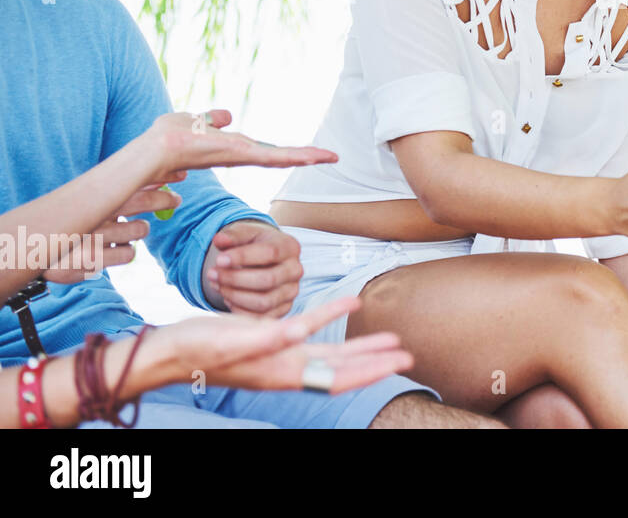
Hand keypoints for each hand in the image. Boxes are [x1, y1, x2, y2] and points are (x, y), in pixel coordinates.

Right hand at [44, 186, 181, 283]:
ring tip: (118, 232)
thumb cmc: (76, 224)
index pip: (134, 180)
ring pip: (140, 230)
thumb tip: (159, 176)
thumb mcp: (95, 203)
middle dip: (164, 198)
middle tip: (176, 198)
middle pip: (143, 200)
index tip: (182, 173)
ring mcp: (94, 237)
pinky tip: (109, 250)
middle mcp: (95, 213)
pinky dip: (124, 252)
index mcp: (95, 197)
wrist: (37, 252)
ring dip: (137, 230)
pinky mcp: (94, 261)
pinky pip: (129, 254)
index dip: (162, 176)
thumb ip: (123, 190)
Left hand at [139, 109, 336, 185]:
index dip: (283, 153)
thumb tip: (228, 116)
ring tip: (329, 156)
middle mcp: (239, 155)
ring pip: (280, 157)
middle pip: (277, 157)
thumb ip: (211, 119)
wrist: (155, 149)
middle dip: (303, 157)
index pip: (262, 152)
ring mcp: (242, 156)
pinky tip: (313, 157)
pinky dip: (295, 156)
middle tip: (330, 156)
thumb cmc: (168, 138)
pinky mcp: (242, 155)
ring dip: (306, 156)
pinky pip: (274, 156)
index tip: (304, 154)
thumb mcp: (193, 122)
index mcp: (230, 149)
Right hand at [151, 297, 412, 393]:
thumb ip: (267, 339)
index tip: (399, 361)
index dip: (370, 369)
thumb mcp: (232, 341)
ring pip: (332, 353)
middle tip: (409, 355)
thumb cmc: (196, 349)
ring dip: (362, 346)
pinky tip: (349, 302)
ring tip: (392, 339)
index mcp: (282, 371)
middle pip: (343, 367)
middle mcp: (287, 367)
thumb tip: (299, 334)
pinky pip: (310, 328)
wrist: (168, 350)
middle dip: (377, 361)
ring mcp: (280, 356)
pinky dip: (331, 315)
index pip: (337, 375)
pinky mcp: (271, 340)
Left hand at [203, 220, 302, 317]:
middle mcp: (296, 270)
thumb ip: (233, 235)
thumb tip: (218, 239)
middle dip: (234, 279)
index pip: (270, 253)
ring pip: (263, 302)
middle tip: (212, 274)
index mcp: (290, 247)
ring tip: (217, 285)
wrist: (264, 259)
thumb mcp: (245, 234)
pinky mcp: (283, 309)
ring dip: (234, 295)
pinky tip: (227, 297)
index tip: (219, 260)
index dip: (242, 257)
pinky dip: (239, 310)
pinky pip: (260, 317)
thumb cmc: (253, 244)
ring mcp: (291, 292)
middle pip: (267, 280)